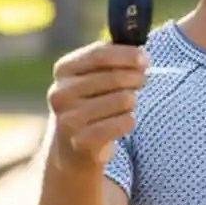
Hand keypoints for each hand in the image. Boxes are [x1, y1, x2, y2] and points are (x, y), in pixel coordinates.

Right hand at [47, 40, 147, 172]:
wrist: (70, 150)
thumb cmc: (90, 105)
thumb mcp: (91, 78)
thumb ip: (110, 60)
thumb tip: (140, 54)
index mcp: (63, 70)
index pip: (99, 54)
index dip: (127, 55)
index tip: (145, 59)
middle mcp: (60, 93)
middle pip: (115, 77)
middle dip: (136, 78)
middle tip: (142, 81)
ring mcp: (69, 118)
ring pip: (123, 100)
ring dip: (131, 102)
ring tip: (124, 106)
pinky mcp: (81, 141)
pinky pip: (124, 122)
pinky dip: (129, 121)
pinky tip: (121, 122)